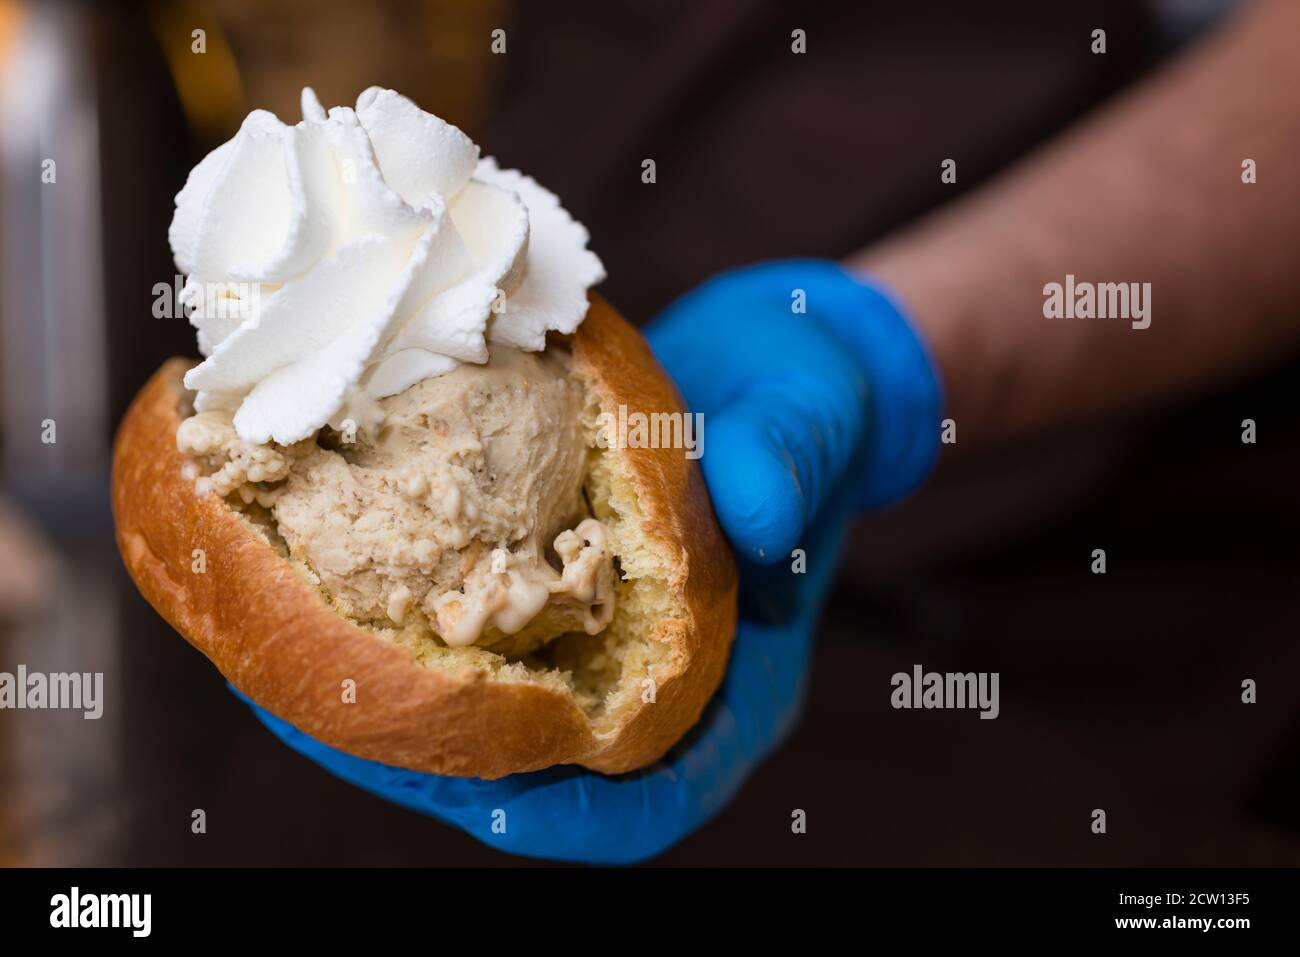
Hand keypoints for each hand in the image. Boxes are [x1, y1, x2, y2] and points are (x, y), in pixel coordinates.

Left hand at [239, 259, 941, 862]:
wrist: (774, 364)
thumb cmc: (810, 400)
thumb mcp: (813, 415)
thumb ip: (791, 462)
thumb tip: (758, 513)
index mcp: (733, 680)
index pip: (658, 792)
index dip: (579, 816)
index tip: (495, 806)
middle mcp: (652, 679)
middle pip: (545, 773)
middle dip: (439, 760)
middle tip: (334, 718)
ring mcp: (596, 640)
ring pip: (492, 713)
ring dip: (399, 700)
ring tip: (299, 659)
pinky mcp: (550, 594)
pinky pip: (474, 636)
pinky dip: (407, 626)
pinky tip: (334, 583)